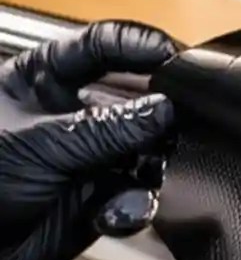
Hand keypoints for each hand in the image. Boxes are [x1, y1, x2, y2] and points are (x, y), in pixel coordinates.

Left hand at [0, 20, 176, 259]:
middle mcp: (70, 115)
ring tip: (147, 174)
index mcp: (41, 79)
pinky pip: (136, 197)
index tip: (175, 56)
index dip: (139, 45)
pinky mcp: (99, 200)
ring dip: (151, 166)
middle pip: (135, 98)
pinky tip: (114, 214)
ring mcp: (88, 158)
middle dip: (160, 112)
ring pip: (146, 151)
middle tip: (183, 120)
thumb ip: (105, 129)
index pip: (100, 46)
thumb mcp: (37, 146)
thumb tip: (163, 110)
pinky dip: (133, 207)